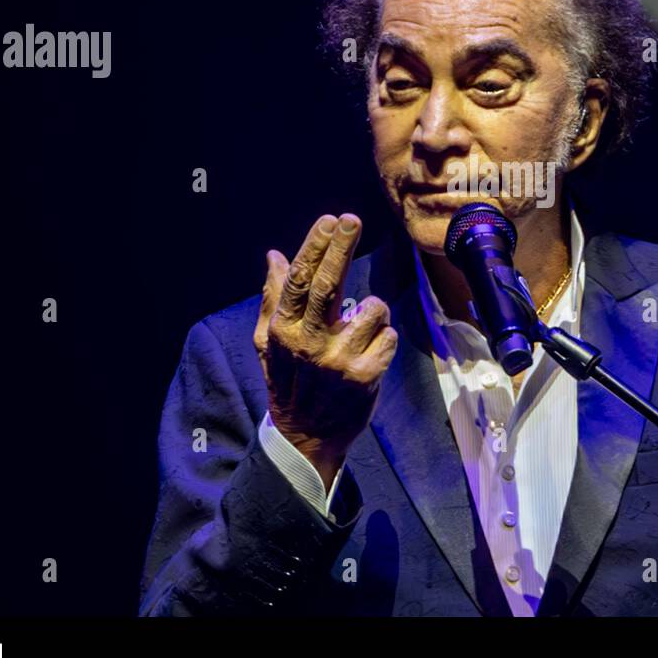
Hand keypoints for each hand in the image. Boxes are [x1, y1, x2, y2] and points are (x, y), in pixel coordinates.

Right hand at [252, 213, 396, 488]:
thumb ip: (273, 297)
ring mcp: (338, 361)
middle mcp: (309, 344)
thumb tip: (275, 254)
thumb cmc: (288, 381)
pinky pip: (389, 336)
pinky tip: (371, 350)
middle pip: (328, 284)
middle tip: (352, 220)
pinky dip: (385, 336)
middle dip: (341, 247)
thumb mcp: (269, 342)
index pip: (299, 279)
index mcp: (283, 331)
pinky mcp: (366, 377)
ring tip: (360, 326)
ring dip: (373, 310)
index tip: (330, 220)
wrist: (306, 438)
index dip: (316, 246)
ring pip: (372, 309)